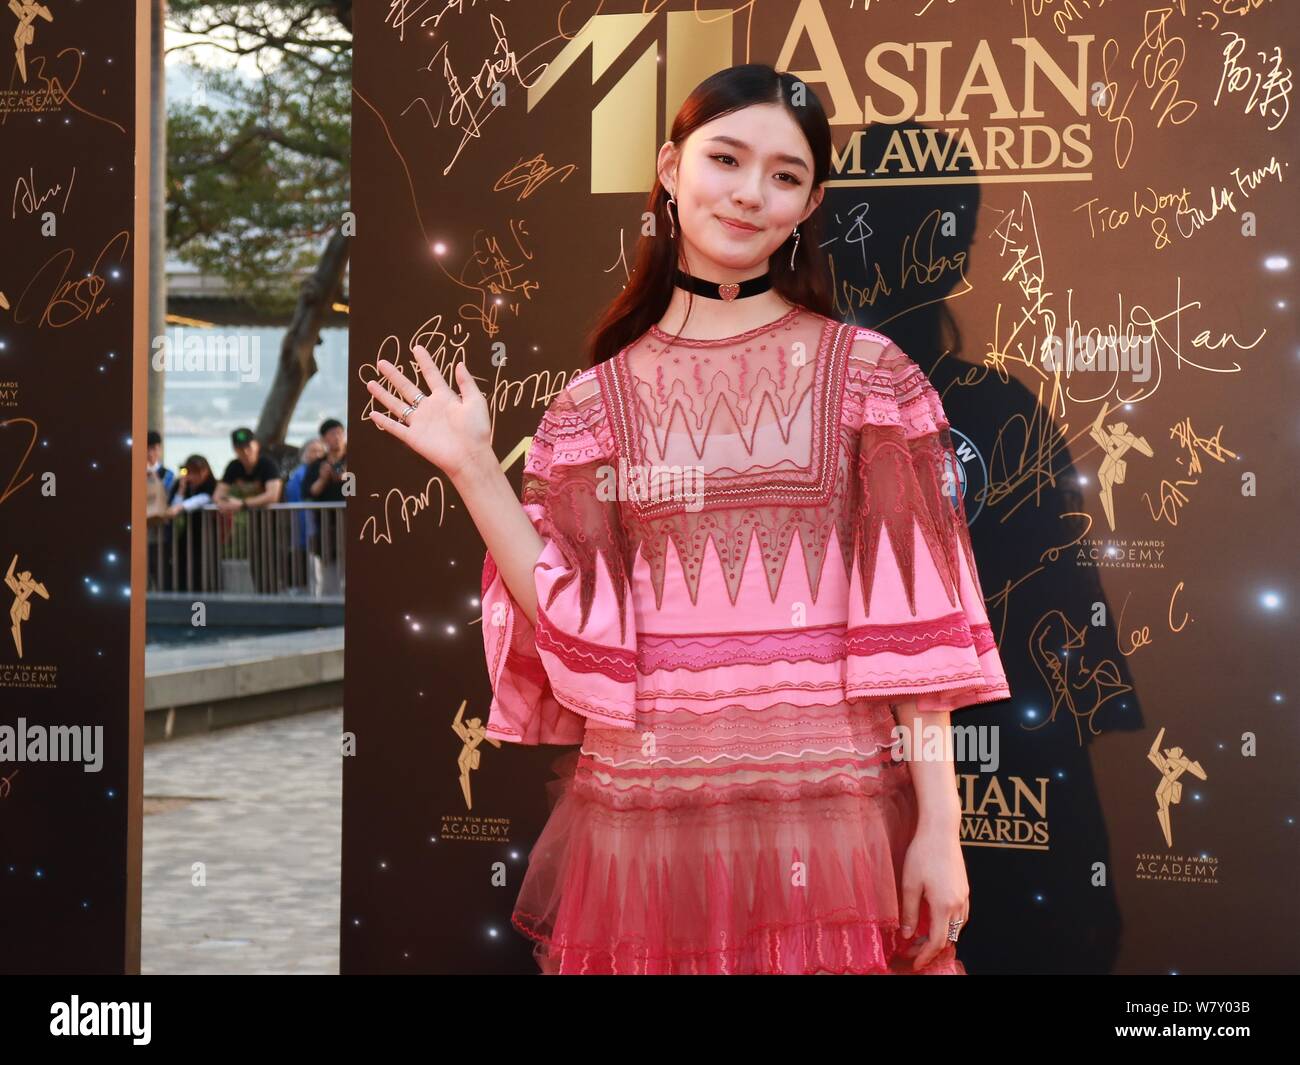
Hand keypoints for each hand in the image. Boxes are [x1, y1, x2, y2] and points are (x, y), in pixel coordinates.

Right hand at [366, 347, 490, 480]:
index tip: (416, 348)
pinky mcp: (413, 437)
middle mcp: (429, 408)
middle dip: (394, 375)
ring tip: (370, 383)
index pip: (431, 375)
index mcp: (445, 398)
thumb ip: (466, 383)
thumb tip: (459, 363)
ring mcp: (420, 423)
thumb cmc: (477, 430)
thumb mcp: (476, 402)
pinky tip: (373, 414)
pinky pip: (395, 427)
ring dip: (383, 395)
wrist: (470, 456)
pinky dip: (384, 421)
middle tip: (381, 362)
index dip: (424, 361)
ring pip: (397, 405)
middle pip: (407, 387)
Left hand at [898, 821, 969, 970]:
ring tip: (922, 938)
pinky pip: (961, 915)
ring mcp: (964, 896)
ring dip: (941, 937)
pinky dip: (949, 924)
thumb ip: (909, 912)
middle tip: (913, 951)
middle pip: (949, 937)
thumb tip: (907, 934)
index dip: (926, 955)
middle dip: (931, 949)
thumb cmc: (922, 854)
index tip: (915, 963)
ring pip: (957, 928)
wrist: (941, 830)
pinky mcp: (965, 888)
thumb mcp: (909, 884)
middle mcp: (958, 904)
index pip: (938, 941)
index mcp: (944, 905)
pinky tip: (936, 921)